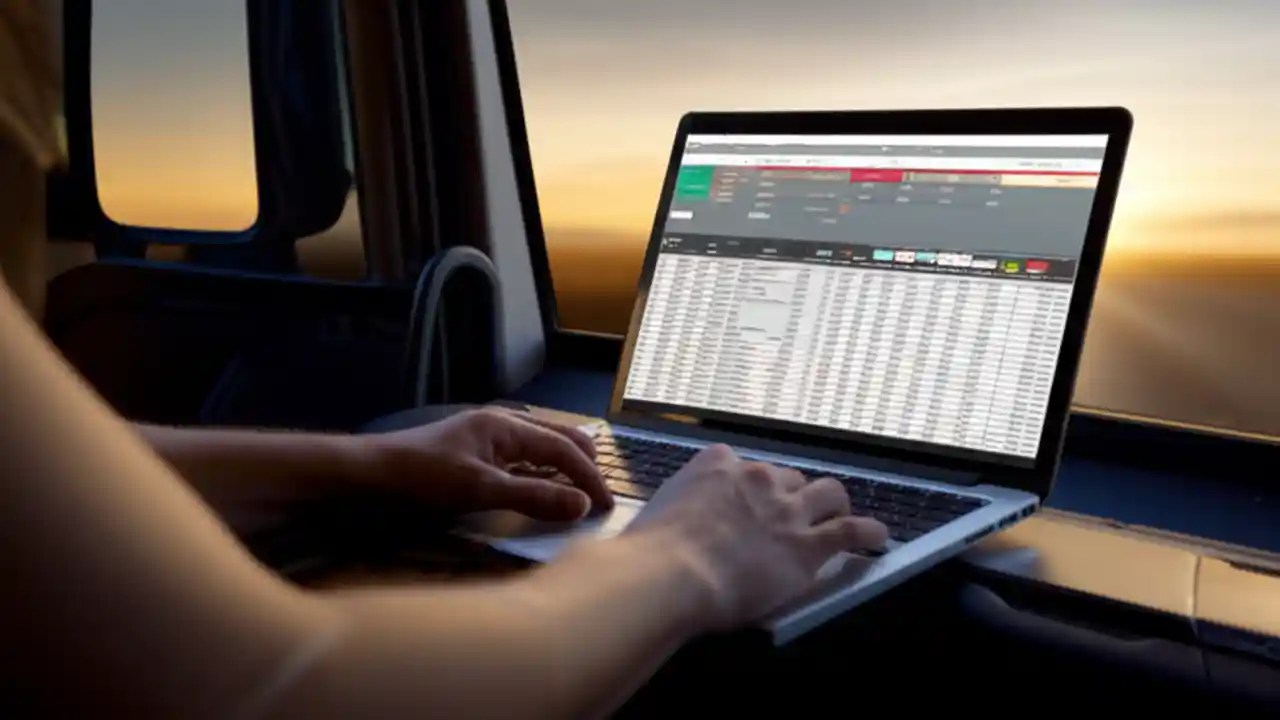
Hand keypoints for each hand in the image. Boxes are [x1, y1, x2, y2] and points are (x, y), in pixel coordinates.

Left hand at [362, 409, 611, 520]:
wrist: (369, 474)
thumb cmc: (422, 477)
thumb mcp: (479, 490)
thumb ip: (532, 497)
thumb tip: (582, 505)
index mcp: (509, 426)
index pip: (566, 450)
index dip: (590, 479)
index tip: (608, 507)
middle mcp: (504, 425)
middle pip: (561, 440)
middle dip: (585, 467)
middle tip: (602, 500)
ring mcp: (490, 438)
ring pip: (543, 449)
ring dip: (566, 469)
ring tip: (582, 495)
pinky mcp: (477, 453)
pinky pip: (525, 459)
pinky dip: (544, 474)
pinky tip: (544, 491)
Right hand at [626, 444, 887, 631]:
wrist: (671, 575)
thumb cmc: (650, 553)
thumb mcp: (655, 513)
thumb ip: (674, 509)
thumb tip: (664, 528)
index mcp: (716, 464)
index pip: (743, 466)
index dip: (750, 487)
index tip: (747, 503)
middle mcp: (757, 478)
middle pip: (788, 478)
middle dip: (790, 496)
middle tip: (787, 520)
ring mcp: (786, 510)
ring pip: (827, 493)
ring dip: (833, 504)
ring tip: (838, 517)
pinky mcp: (808, 545)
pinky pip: (851, 530)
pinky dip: (868, 532)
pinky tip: (877, 537)